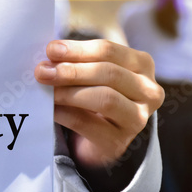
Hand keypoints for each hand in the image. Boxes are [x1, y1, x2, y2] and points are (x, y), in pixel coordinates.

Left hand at [34, 39, 162, 167]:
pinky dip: (65, 114)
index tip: (51, 50)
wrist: (101, 136)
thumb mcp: (93, 72)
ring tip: (47, 91)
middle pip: (109, 73)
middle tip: (42, 71)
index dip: (78, 49)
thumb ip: (77, 60)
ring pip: (104, 99)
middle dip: (72, 71)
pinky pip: (87, 124)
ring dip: (70, 92)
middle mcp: (148, 91)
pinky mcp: (118, 142)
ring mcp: (137, 118)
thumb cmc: (96, 93)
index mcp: (143, 64)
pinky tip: (50, 110)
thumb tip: (51, 53)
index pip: (109, 51)